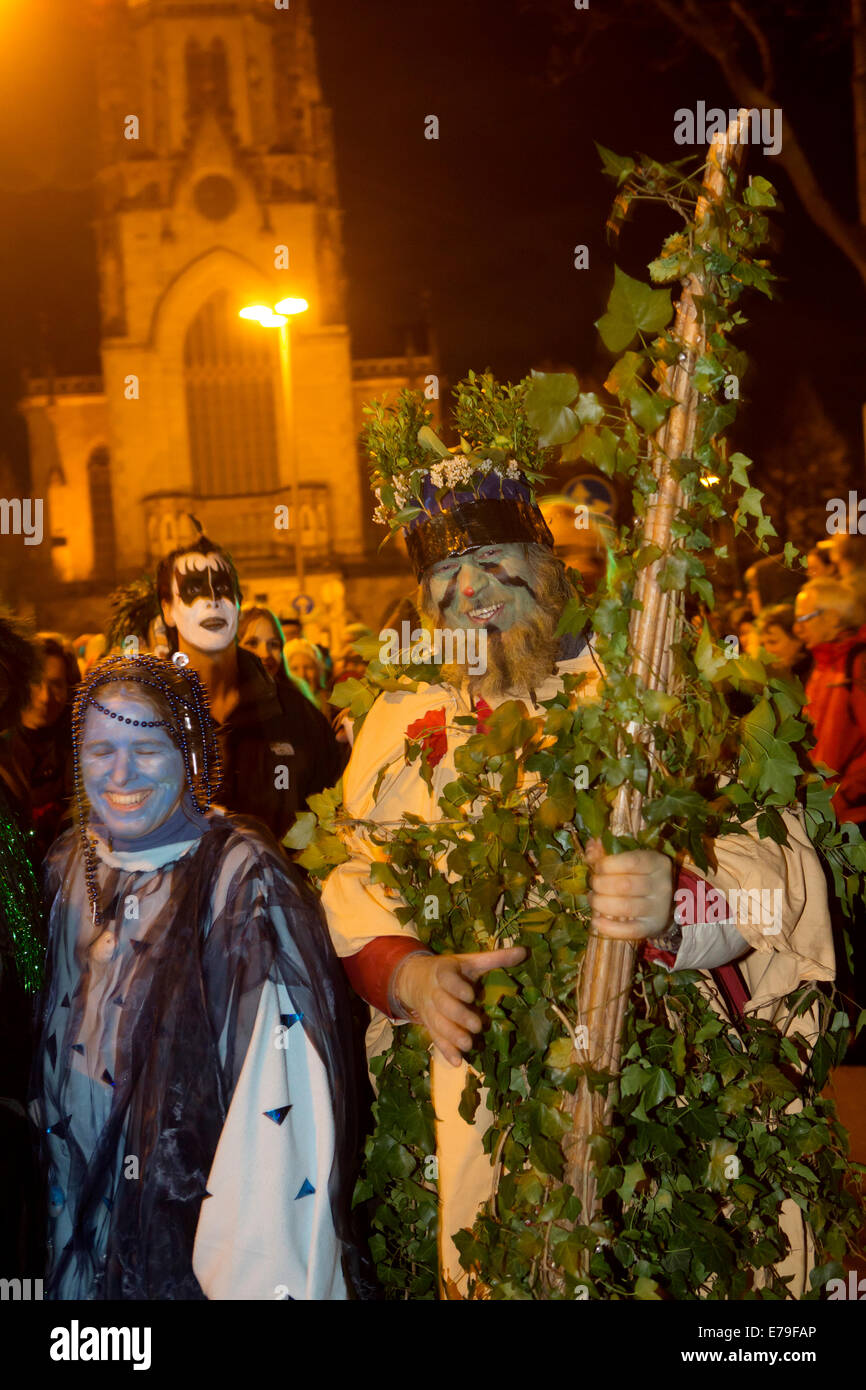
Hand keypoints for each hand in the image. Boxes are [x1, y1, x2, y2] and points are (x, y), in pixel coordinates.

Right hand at [391, 947, 526, 1066]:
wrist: (416, 979)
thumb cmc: (452, 970)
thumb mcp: (470, 961)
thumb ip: (495, 958)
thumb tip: (524, 952)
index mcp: (443, 972)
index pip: (447, 979)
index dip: (457, 987)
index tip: (471, 996)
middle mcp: (434, 992)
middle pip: (443, 1005)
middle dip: (459, 1016)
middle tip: (477, 1026)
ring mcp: (430, 1011)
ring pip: (438, 1024)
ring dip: (452, 1036)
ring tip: (468, 1045)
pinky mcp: (430, 1026)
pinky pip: (436, 1039)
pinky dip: (446, 1051)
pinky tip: (457, 1061)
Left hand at [586, 839, 673, 939]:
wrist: (662, 902)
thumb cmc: (640, 875)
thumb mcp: (630, 858)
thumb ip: (608, 852)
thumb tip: (590, 849)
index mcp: (658, 863)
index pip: (631, 861)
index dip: (607, 864)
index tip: (596, 867)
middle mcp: (662, 886)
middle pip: (625, 885)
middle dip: (600, 884)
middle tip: (593, 884)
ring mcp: (658, 909)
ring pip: (625, 907)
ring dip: (601, 903)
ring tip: (593, 899)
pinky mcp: (651, 928)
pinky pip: (630, 930)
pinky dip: (609, 928)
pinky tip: (596, 921)